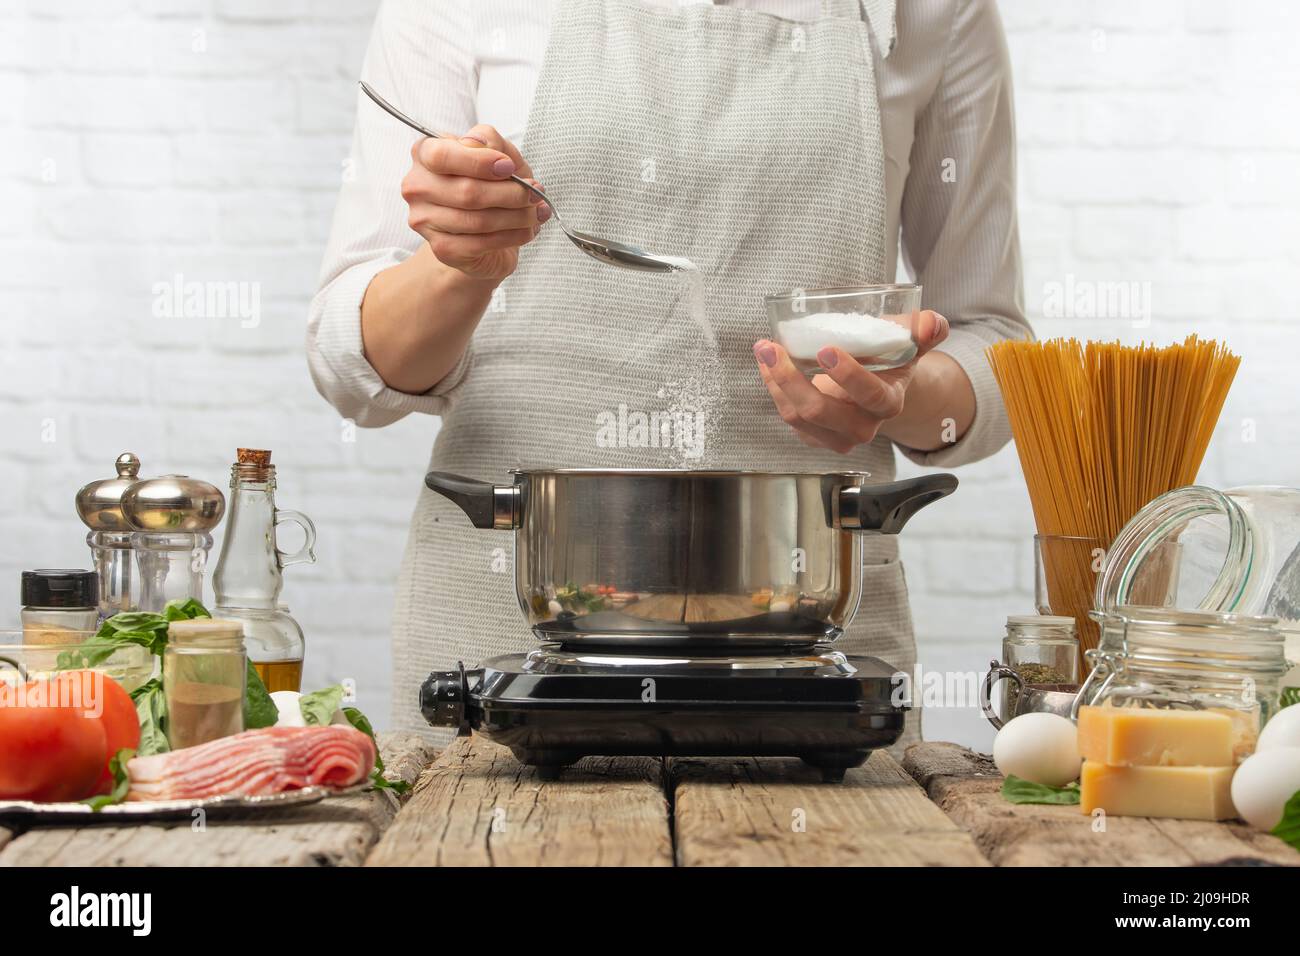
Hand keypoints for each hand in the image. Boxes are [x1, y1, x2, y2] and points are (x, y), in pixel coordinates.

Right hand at [400, 124, 549, 280]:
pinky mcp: (442, 248)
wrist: (485, 231)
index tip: (509, 168)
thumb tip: (480, 142)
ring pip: (478, 220)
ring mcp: (425, 220)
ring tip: (537, 212)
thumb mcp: (498, 154)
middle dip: (510, 194)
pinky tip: (527, 230)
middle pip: (466, 191)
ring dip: (517, 217)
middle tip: (535, 194)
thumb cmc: (490, 185)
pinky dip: (512, 236)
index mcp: (424, 154)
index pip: (442, 155)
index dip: (479, 162)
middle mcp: (417, 187)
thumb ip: (490, 141)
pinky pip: (482, 243)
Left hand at [753, 310, 949, 453]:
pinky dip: (773, 389)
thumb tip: (932, 323)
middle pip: (820, 411)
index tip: (825, 351)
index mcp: (888, 403)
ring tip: (764, 349)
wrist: (877, 389)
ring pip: (797, 416)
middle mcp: (862, 426)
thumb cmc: (890, 362)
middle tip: (774, 348)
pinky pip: (788, 417)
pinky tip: (767, 365)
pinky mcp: (814, 437)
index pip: (870, 396)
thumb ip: (926, 331)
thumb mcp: (910, 344)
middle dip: (791, 379)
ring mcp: (836, 436)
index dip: (848, 376)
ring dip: (775, 382)